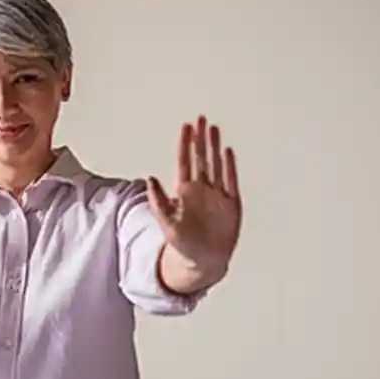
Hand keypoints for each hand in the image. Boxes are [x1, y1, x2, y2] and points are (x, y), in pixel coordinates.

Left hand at [144, 116, 241, 279]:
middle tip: (200, 118)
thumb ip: (158, 201)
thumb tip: (149, 178)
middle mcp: (201, 189)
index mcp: (185, 192)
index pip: (184, 162)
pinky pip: (230, 181)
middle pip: (201, 158)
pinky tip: (227, 152)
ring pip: (216, 165)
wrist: (204, 260)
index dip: (185, 144)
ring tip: (214, 129)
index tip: (186, 127)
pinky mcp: (230, 203)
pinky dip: (229, 167)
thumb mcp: (166, 222)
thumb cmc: (184, 242)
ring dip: (215, 147)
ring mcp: (217, 195)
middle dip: (200, 139)